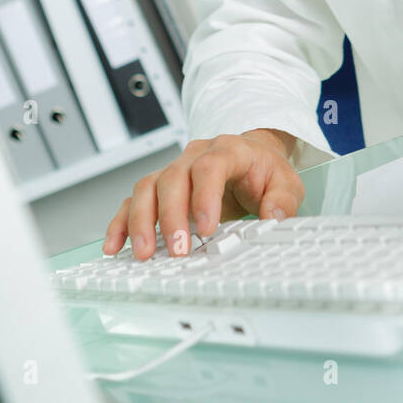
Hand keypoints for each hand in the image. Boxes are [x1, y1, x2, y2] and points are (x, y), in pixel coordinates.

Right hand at [103, 128, 304, 258]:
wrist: (252, 156)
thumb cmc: (265, 170)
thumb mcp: (286, 182)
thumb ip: (283, 200)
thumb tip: (273, 217)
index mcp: (228, 150)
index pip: (210, 166)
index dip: (205, 196)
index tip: (206, 227)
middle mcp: (195, 155)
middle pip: (173, 178)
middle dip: (171, 216)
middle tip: (177, 249)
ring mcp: (174, 169)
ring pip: (148, 187)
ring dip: (142, 221)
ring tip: (144, 253)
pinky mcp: (160, 187)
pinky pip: (135, 200)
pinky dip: (122, 222)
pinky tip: (115, 244)